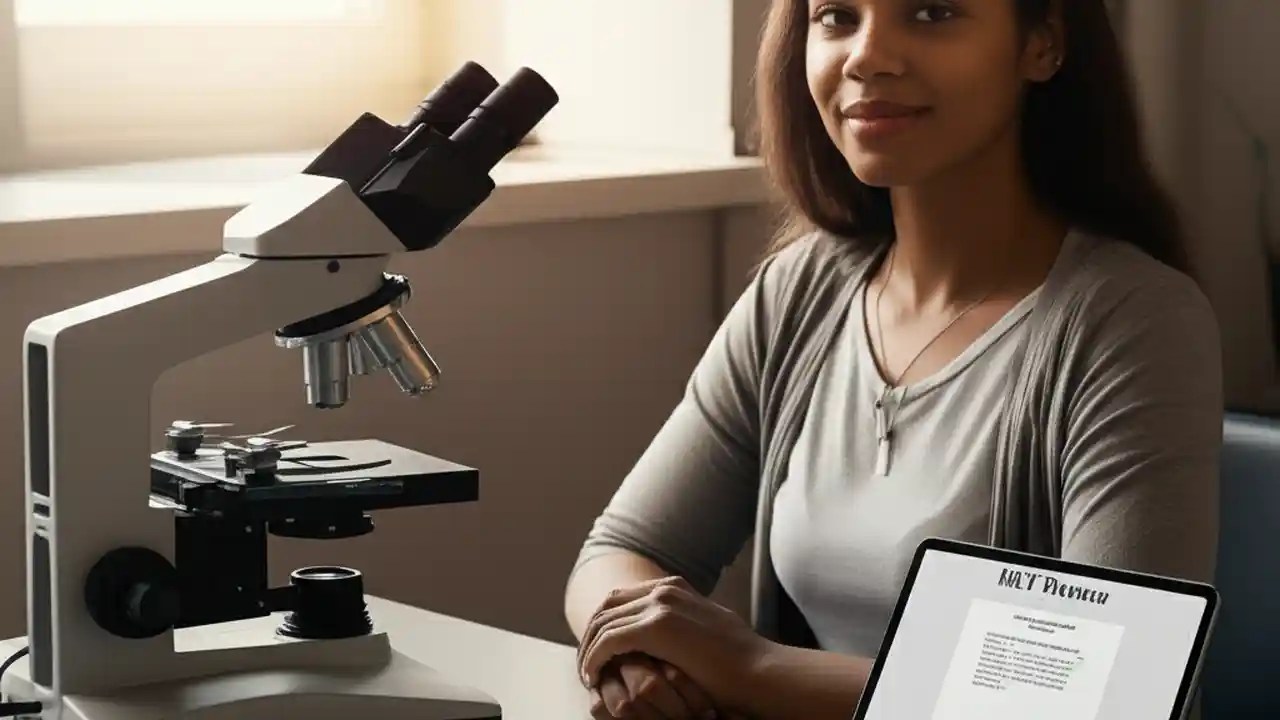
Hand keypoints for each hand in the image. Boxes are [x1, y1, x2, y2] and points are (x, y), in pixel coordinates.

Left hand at [578, 577, 772, 713]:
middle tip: (586, 663)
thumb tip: (667, 640)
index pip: (622, 598)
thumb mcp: (704, 632)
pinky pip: (608, 641)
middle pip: (607, 606)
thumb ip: (681, 626)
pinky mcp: (655, 627)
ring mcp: (660, 604)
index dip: (604, 623)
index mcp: (674, 587)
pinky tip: (594, 678)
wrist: (759, 672)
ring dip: (589, 650)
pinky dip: (595, 659)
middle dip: (591, 634)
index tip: (598, 650)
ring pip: (603, 623)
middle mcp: (664, 589)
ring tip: (588, 675)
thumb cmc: (738, 663)